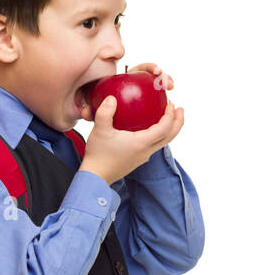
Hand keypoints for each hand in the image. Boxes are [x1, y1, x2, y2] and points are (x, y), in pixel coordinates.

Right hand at [79, 62, 183, 184]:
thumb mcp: (100, 130)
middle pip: (170, 137)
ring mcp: (143, 157)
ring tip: (169, 117)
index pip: (164, 128)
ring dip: (169, 129)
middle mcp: (146, 151)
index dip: (170, 115)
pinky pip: (154, 145)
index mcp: (141, 143)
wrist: (95, 177)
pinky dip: (159, 134)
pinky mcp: (138, 159)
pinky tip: (151, 127)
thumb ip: (105, 112)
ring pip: (163, 142)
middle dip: (178, 122)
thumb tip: (112, 97)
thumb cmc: (98, 154)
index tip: (171, 103)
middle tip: (180, 109)